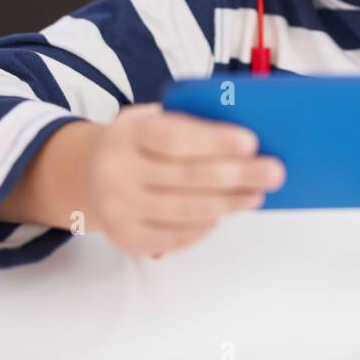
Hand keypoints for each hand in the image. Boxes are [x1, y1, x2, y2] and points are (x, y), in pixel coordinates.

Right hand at [83, 104, 284, 258]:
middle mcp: (116, 173)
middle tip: (274, 172)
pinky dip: (205, 226)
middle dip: (238, 175)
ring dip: (229, 203)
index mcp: (126, 135)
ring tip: (256, 194)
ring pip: (186, 211)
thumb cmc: (136, 142)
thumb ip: (185, 123)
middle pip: (188, 178)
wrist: (85, 174)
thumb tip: (243, 140)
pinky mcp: (126, 240)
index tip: (252, 142)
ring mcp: (119, 210)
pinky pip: (177, 237)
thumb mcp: (148, 119)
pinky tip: (222, 213)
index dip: (214, 141)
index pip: (174, 138)